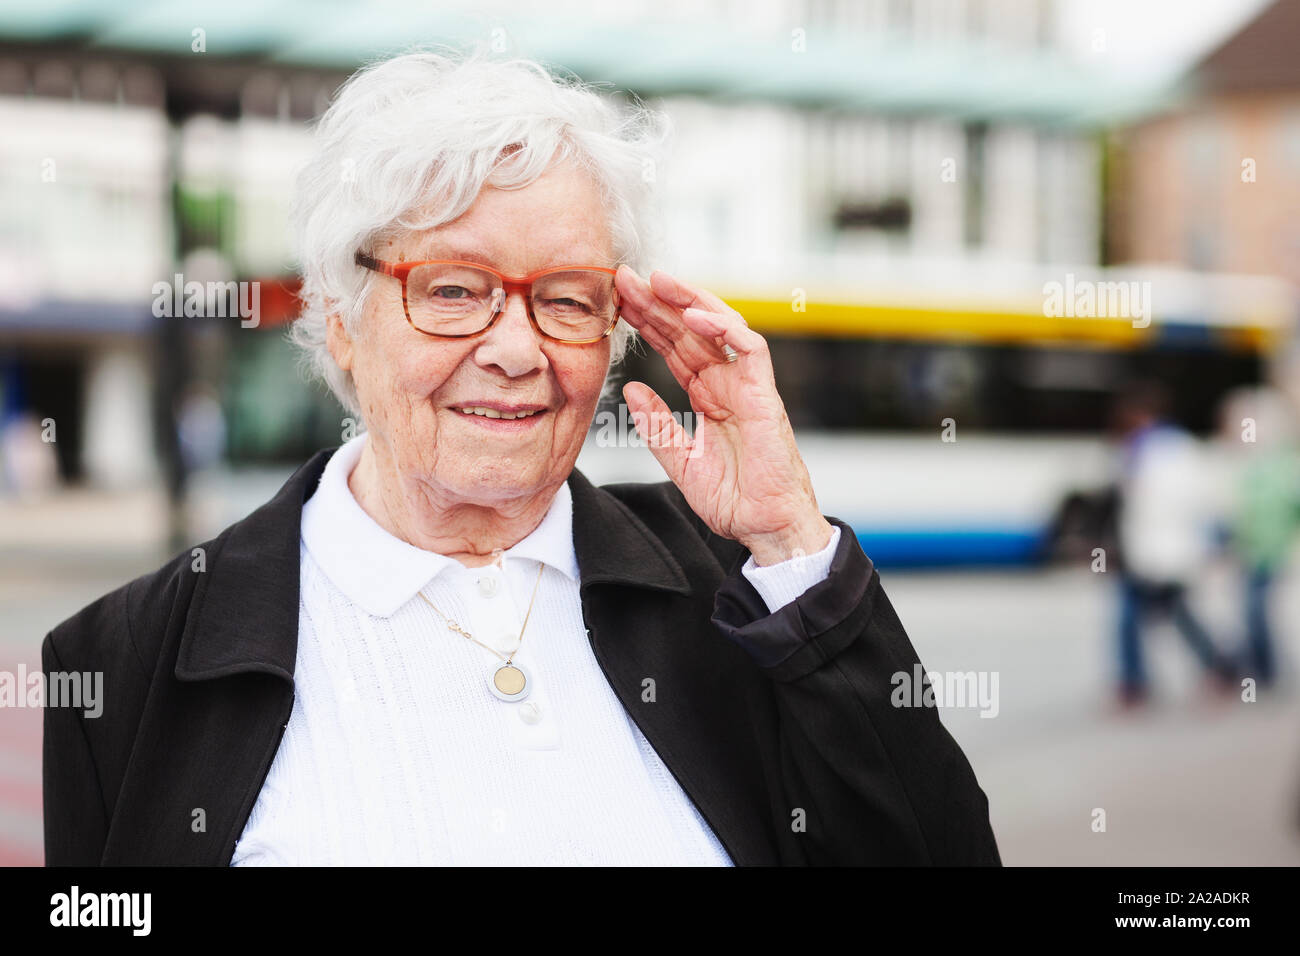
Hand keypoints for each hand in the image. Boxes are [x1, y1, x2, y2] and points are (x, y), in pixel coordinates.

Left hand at [614, 265, 832, 566]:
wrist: (767, 526)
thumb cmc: (735, 500)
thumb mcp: (680, 460)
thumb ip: (657, 424)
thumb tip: (631, 388)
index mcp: (708, 395)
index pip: (674, 348)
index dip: (648, 323)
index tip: (617, 302)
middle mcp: (728, 383)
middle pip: (690, 331)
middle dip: (658, 302)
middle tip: (625, 277)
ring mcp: (748, 385)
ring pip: (720, 327)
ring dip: (689, 300)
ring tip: (657, 281)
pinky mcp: (765, 394)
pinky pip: (750, 348)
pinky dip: (724, 327)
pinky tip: (694, 314)